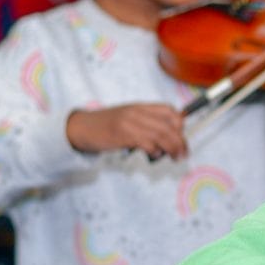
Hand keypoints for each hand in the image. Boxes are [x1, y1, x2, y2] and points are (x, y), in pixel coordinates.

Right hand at [67, 103, 187, 160]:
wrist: (81, 127)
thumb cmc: (106, 125)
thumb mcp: (129, 118)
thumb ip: (147, 122)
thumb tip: (169, 137)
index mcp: (140, 107)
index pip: (169, 110)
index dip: (180, 124)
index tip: (181, 136)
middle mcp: (137, 113)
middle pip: (169, 126)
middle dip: (180, 142)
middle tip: (182, 153)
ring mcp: (130, 123)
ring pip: (161, 135)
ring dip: (172, 149)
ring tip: (174, 157)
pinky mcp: (123, 135)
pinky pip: (147, 143)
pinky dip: (155, 151)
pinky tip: (153, 155)